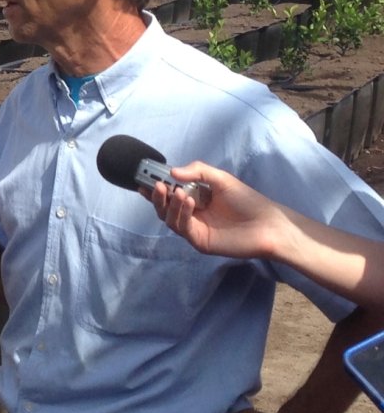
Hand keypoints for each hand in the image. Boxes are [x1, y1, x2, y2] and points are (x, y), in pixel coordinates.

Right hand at [149, 161, 285, 259]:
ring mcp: (195, 229)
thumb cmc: (248, 201)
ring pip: (169, 218)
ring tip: (178, 192)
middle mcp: (192, 215)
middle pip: (164, 208)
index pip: (170, 194)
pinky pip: (182, 227)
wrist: (268, 225)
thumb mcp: (221, 179)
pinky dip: (181, 213)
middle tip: (156, 185)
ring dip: (170, 204)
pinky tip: (188, 202)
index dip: (156, 188)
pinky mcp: (199, 241)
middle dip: (157, 196)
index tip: (144, 179)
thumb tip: (172, 172)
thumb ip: (198, 171)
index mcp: (196, 200)